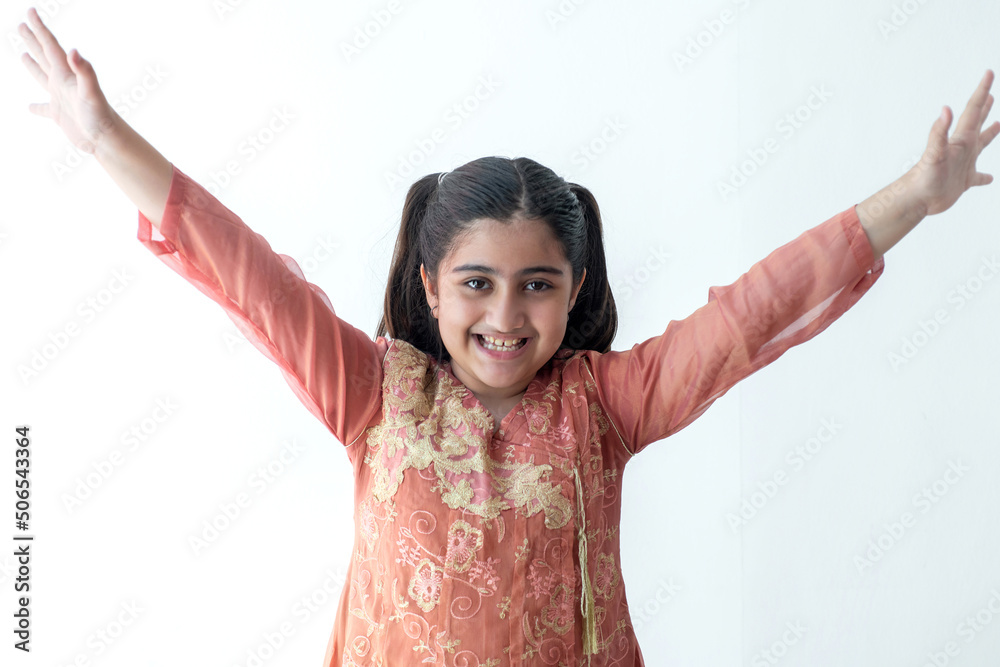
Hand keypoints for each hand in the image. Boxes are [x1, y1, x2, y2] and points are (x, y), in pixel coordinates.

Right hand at [19, 7, 117, 153]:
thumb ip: (84, 71)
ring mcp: (60, 98)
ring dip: (32, 65)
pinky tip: (30, 107)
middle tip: (22, 24)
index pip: (50, 46)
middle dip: (33, 39)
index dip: (40, 29)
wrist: (107, 139)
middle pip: (44, 55)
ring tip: (23, 54)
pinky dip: (36, 108)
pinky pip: (44, 109)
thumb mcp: (91, 91)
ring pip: (42, 76)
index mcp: (67, 74)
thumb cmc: (101, 116)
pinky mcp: (60, 115)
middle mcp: (62, 82)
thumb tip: (73, 51)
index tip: (30, 12)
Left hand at [910, 69, 999, 216]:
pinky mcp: (962, 182)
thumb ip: (939, 132)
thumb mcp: (934, 153)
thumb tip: (945, 109)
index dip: (982, 90)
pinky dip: (985, 177)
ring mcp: (963, 164)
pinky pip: (977, 178)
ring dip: (989, 134)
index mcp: (960, 139)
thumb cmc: (924, 178)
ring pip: (980, 146)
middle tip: (990, 93)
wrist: (916, 200)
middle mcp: (962, 149)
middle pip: (976, 122)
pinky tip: (989, 178)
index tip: (989, 72)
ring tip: (998, 124)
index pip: (973, 110)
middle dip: (984, 106)